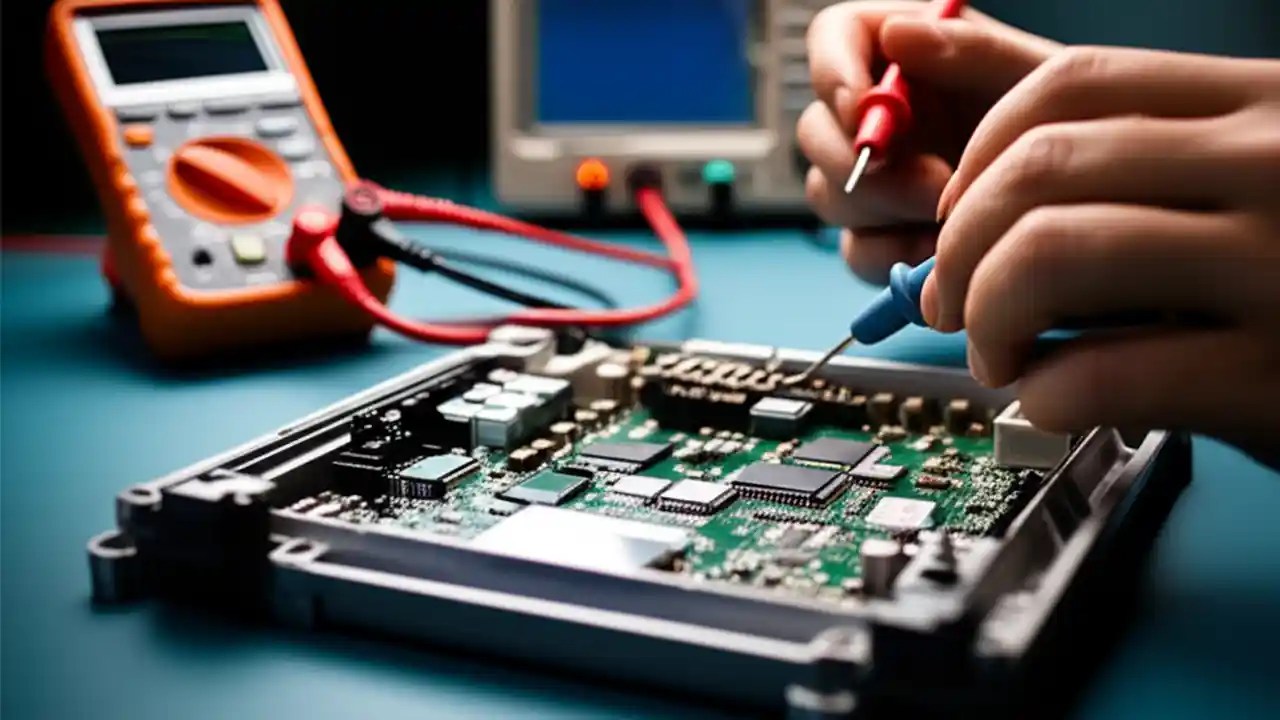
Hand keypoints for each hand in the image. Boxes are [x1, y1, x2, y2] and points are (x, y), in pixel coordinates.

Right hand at [799, 1, 1058, 282]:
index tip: (862, 107)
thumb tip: (897, 33)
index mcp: (906, 56)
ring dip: (885, 210)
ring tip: (954, 217)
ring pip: (830, 195)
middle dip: (863, 162)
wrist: (1091, 208)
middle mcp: (882, 117)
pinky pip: (857, 250)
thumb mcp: (1034, 77)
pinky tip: (943, 252)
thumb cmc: (1071, 130)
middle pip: (817, 130)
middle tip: (931, 182)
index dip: (834, 73)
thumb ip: (968, 48)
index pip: (832, 41)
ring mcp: (877, 180)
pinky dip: (896, 256)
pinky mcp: (882, 237)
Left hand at [926, 47, 1279, 459]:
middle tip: (952, 299)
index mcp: (1262, 106)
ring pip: (1055, 254)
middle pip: (1041, 168)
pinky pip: (1107, 371)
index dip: (979, 154)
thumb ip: (1118, 134)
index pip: (1072, 84)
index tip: (955, 214)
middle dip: (959, 246)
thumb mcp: (1241, 173)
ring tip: (999, 353)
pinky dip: (1044, 393)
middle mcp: (1276, 165)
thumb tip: (923, 42)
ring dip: (988, 315)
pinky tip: (1051, 402)